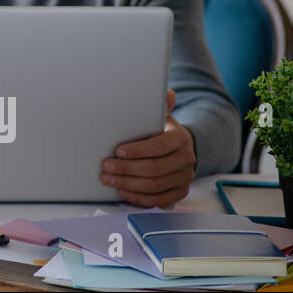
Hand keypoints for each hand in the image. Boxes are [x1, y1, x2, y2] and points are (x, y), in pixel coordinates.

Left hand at [99, 89, 195, 206]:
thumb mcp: (161, 116)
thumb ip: (161, 105)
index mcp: (180, 139)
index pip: (159, 146)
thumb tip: (167, 92)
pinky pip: (159, 200)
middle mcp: (186, 160)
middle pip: (154, 169)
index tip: (117, 151)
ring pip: (155, 186)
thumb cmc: (163, 131)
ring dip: (128, 184)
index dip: (137, 150)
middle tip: (106, 167)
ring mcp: (185, 178)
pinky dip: (139, 198)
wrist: (180, 148)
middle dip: (126, 169)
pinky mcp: (180, 192)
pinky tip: (123, 191)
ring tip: (108, 179)